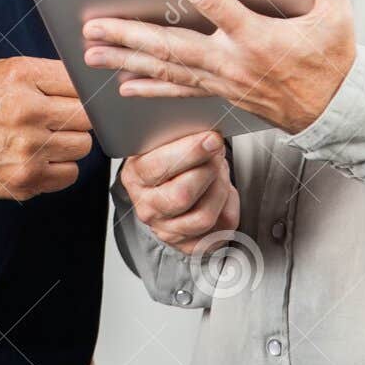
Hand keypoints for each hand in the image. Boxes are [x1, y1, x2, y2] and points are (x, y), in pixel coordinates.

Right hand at [0, 56, 91, 200]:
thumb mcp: (2, 71)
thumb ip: (43, 72)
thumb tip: (86, 78)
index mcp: (21, 78)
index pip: (79, 83)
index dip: (81, 91)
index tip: (76, 97)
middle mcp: (26, 112)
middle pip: (86, 116)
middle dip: (77, 117)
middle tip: (60, 118)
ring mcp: (27, 149)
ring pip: (82, 145)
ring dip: (70, 143)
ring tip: (48, 138)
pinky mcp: (27, 178)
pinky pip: (70, 173)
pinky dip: (61, 167)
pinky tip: (43, 158)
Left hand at [84, 0, 354, 134]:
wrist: (336, 112)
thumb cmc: (333, 60)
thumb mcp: (337, 11)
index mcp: (260, 37)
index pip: (216, 4)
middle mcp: (234, 62)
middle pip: (172, 46)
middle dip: (129, 35)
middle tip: (95, 24)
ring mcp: (223, 81)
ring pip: (167, 69)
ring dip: (126, 59)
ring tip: (92, 50)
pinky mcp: (221, 92)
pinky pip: (178, 90)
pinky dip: (148, 87)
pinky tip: (122, 83)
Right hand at [120, 129, 238, 253]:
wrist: (165, 192)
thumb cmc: (167, 161)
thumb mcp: (161, 142)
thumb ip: (174, 131)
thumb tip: (195, 120)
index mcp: (135, 177)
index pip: (160, 167)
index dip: (190, 152)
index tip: (211, 138)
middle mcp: (148, 208)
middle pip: (182, 195)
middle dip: (207, 169)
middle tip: (217, 152)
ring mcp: (168, 230)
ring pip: (204, 215)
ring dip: (220, 187)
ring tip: (219, 170)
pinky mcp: (192, 244)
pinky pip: (221, 227)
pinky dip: (228, 203)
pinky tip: (222, 190)